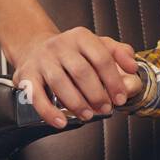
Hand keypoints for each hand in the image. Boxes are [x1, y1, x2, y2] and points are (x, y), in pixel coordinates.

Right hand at [10, 26, 143, 128]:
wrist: (34, 47)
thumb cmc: (72, 52)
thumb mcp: (96, 44)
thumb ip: (118, 52)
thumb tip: (133, 66)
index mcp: (80, 37)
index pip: (101, 57)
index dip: (113, 80)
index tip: (121, 97)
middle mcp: (60, 46)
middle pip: (81, 71)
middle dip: (96, 93)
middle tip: (106, 108)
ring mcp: (42, 60)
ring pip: (59, 82)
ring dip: (76, 103)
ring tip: (88, 115)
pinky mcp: (26, 75)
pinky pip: (36, 95)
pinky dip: (49, 111)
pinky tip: (61, 122)